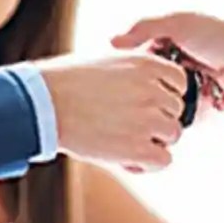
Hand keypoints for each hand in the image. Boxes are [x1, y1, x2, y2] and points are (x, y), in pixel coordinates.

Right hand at [37, 53, 186, 172]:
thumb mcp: (107, 59)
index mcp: (147, 64)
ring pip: (173, 134)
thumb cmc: (66, 80)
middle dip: (158, 118)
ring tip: (126, 141)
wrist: (44, 103)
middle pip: (176, 109)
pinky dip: (149, 163)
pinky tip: (127, 159)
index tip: (147, 101)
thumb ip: (134, 71)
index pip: (179, 81)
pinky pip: (164, 160)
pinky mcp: (137, 147)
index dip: (165, 94)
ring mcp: (147, 119)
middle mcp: (153, 90)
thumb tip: (146, 84)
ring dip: (155, 140)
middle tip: (130, 125)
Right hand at [112, 12, 223, 101]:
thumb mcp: (179, 24)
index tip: (120, 73)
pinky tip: (171, 112)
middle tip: (132, 94)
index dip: (131, 62)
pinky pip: (182, 110)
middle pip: (151, 76)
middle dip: (146, 85)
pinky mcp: (201, 101)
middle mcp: (182, 58)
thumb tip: (113, 42)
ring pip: (165, 95)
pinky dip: (180, 111)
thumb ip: (145, 28)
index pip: (142, 51)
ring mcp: (192, 81)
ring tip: (151, 105)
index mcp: (175, 36)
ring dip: (162, 100)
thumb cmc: (221, 39)